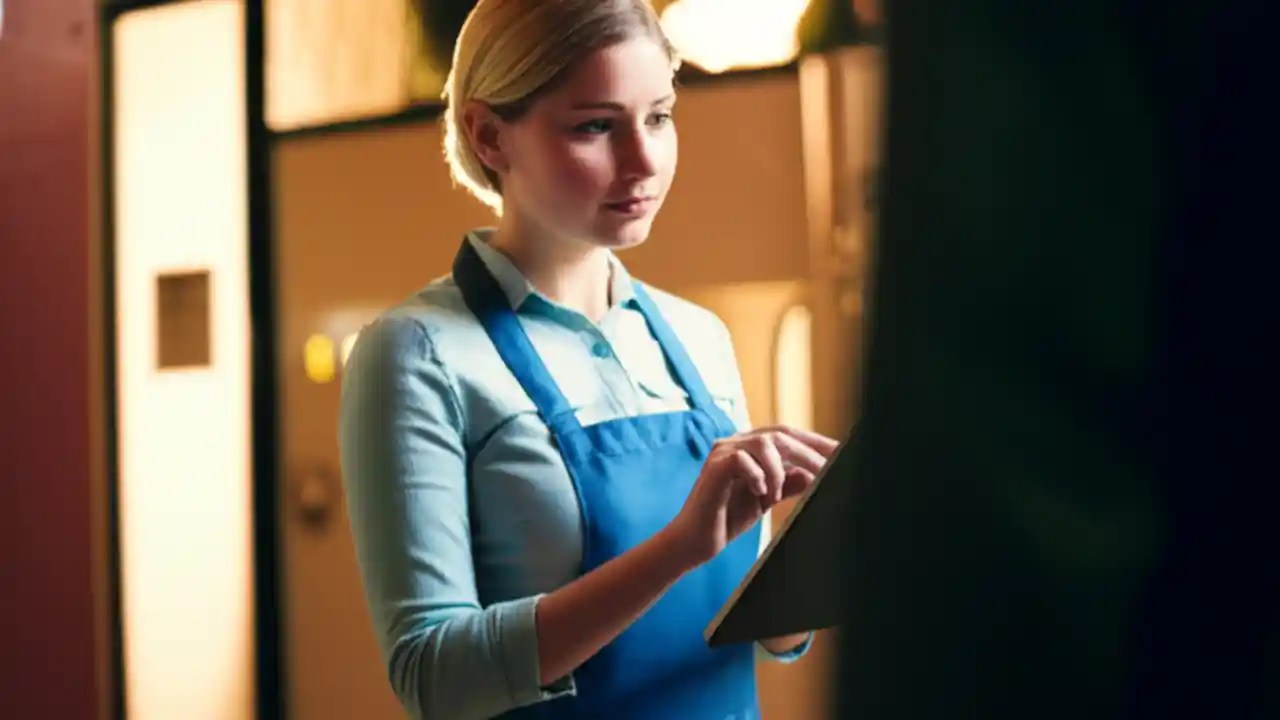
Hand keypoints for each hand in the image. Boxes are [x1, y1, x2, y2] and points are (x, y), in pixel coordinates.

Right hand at [667, 426, 838, 568]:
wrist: (695, 540)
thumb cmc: (727, 518)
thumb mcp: (766, 499)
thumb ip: (787, 483)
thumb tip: (812, 473)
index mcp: (749, 447)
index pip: (788, 435)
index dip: (814, 442)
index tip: (840, 453)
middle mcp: (736, 443)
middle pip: (780, 434)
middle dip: (808, 453)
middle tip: (828, 471)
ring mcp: (723, 452)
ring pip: (764, 443)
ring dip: (778, 470)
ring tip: (776, 495)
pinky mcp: (713, 467)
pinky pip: (742, 460)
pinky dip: (758, 477)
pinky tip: (759, 495)